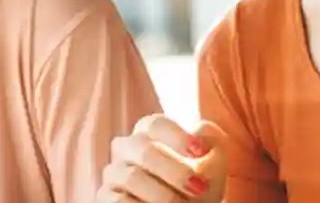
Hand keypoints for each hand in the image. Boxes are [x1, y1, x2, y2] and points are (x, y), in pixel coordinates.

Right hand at [98, 115, 226, 201]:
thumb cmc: (199, 184)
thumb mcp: (214, 160)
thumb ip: (212, 139)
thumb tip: (200, 132)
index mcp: (149, 131)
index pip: (156, 124)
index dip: (179, 136)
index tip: (202, 152)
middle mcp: (126, 148)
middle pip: (144, 150)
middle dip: (176, 171)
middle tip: (200, 188)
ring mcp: (113, 173)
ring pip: (132, 177)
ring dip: (163, 194)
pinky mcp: (106, 198)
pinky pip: (118, 200)